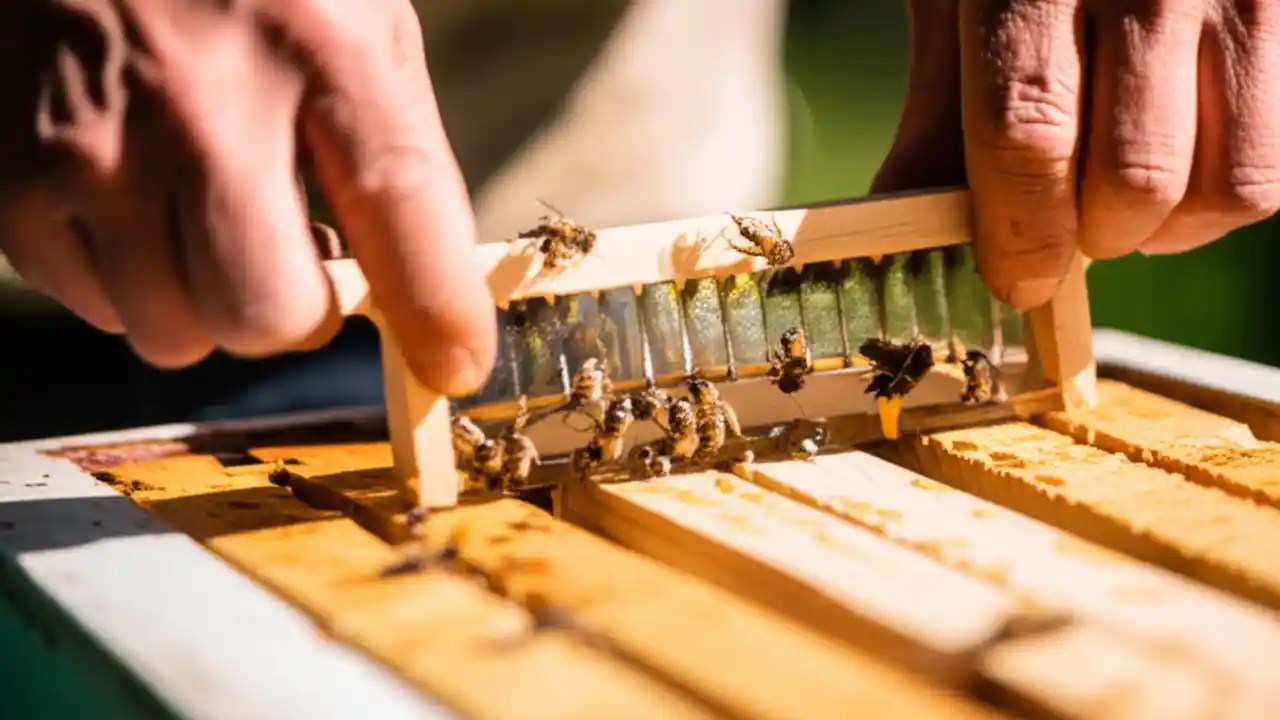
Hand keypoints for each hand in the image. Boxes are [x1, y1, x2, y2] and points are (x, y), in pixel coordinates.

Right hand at [0, 0, 495, 395]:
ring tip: (204, 220)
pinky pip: (96, 307)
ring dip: (206, 304)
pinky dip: (130, 281)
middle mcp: (200, 106)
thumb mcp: (349, 23)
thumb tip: (416, 299)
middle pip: (266, 318)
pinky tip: (138, 204)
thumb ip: (386, 150)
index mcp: (318, 46)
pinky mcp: (16, 182)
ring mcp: (93, 149)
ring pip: (175, 333)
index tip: (453, 362)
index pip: (402, 211)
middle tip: (294, 267)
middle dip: (295, 314)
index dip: (438, 312)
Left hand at [873, 0, 1279, 309]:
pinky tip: (1178, 158)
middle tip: (1062, 226)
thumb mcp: (954, 2)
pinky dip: (1219, 195)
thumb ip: (938, 116)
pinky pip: (1274, 162)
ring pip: (1224, 188)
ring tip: (1120, 192)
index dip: (1021, 232)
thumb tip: (906, 229)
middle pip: (1134, 180)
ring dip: (1163, 229)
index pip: (1028, 135)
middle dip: (1090, 238)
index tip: (1016, 282)